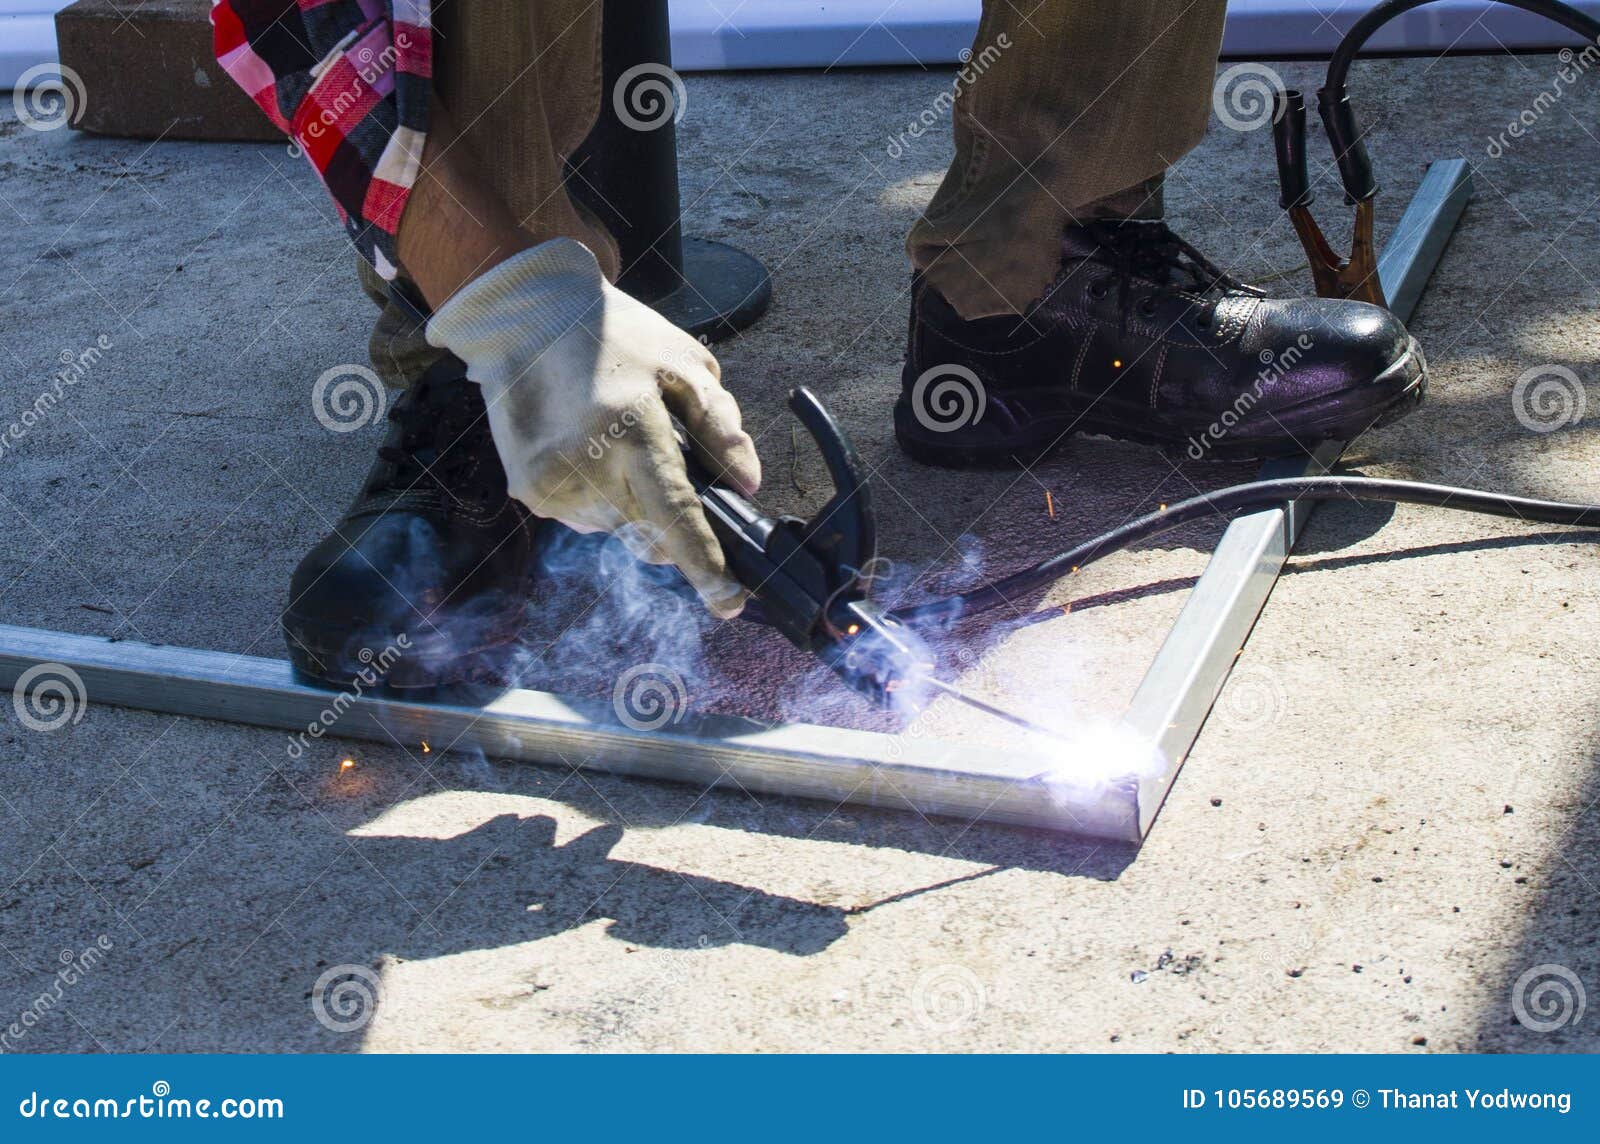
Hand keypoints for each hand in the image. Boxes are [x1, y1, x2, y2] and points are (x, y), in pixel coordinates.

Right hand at [425, 240, 760, 616]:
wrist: (525, 317)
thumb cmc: (615, 335)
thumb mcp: (683, 363)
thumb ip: (721, 426)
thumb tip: (748, 484)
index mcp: (631, 431)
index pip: (677, 517)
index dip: (706, 566)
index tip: (729, 603)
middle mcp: (585, 467)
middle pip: (650, 535)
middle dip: (671, 523)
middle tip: (664, 468)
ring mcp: (551, 484)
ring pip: (617, 529)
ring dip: (631, 506)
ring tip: (615, 443)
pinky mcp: (528, 491)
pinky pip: (583, 517)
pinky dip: (598, 497)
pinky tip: (587, 450)